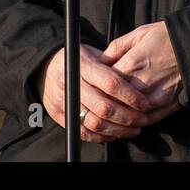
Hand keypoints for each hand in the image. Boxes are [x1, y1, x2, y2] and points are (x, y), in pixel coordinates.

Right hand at [36, 43, 162, 143]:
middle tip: (143, 119)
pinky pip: (83, 132)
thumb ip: (114, 64)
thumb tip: (139, 79)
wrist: (45, 68)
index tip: (144, 102)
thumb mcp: (94, 53)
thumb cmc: (78, 59)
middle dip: (128, 116)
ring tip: (134, 129)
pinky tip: (115, 133)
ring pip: (95, 123)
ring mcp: (64, 101)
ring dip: (118, 130)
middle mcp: (72, 84)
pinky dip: (102, 136)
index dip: (130, 95)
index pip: (111, 83)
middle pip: (104, 107)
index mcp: (83, 65)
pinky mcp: (59, 116)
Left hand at [102, 22, 183, 125]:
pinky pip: (147, 120)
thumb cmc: (167, 36)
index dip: (96, 87)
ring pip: (129, 114)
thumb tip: (100, 60)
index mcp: (131, 64)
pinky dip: (137, 122)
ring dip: (120, 116)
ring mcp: (155, 96)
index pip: (104, 83)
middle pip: (114, 101)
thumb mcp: (139, 33)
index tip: (92, 87)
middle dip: (105, 103)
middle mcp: (141, 83)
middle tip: (99, 103)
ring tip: (113, 114)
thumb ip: (117, 47)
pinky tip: (131, 119)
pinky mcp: (167, 104)